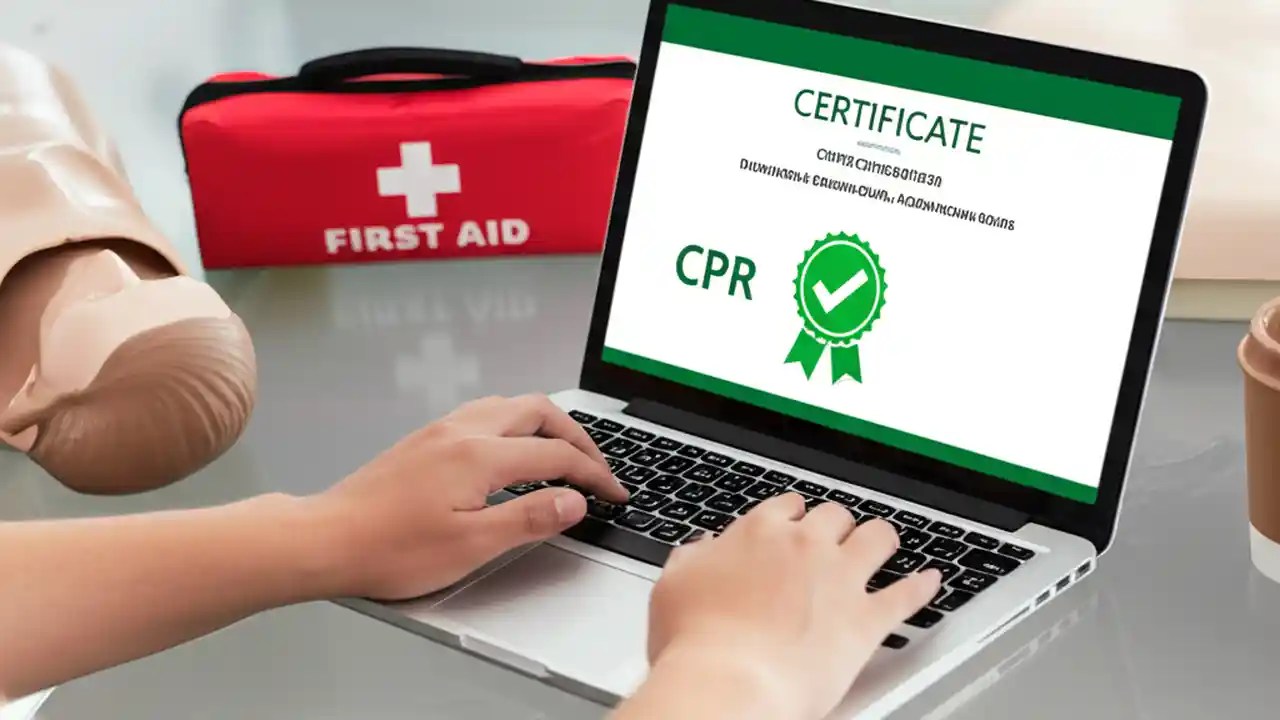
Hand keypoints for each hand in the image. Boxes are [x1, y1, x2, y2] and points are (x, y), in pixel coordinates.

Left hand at [309, 394, 627, 600]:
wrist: (325, 539)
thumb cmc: (390, 549)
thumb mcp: (471, 545)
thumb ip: (529, 519)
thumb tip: (573, 501)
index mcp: (480, 456)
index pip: (556, 456)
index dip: (594, 475)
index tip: (614, 493)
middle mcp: (463, 432)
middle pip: (538, 412)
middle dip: (577, 436)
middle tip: (596, 466)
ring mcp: (440, 431)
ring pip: (509, 406)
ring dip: (545, 424)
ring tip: (562, 453)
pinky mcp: (424, 440)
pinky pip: (483, 414)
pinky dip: (514, 426)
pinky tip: (511, 452)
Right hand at [637, 494, 940, 719]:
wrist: (729, 682)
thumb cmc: (696, 643)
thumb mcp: (674, 587)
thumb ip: (694, 559)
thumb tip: (703, 549)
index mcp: (758, 532)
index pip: (786, 507)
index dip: (792, 517)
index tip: (793, 526)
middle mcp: (805, 546)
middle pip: (834, 516)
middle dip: (834, 526)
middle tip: (832, 540)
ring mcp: (840, 580)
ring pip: (877, 538)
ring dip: (881, 539)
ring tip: (884, 543)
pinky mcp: (867, 620)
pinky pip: (907, 594)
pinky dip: (922, 586)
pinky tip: (930, 580)